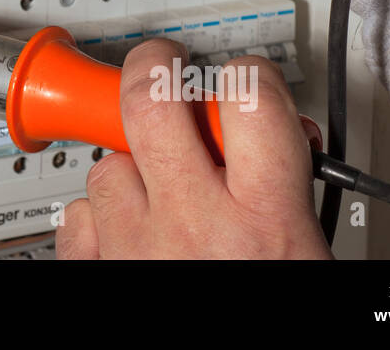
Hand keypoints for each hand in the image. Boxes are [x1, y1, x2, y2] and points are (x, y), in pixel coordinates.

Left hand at [57, 38, 331, 258]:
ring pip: (108, 164)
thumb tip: (288, 140)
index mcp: (267, 223)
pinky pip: (77, 216)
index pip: (250, 97)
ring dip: (129, 167)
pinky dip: (98, 217)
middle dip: (153, 67)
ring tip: (159, 191)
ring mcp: (135, 249)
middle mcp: (194, 228)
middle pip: (150, 100)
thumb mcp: (312, 252)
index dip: (248, 73)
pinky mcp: (94, 273)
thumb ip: (291, 189)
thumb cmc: (277, 329)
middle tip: (162, 66)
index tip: (242, 76)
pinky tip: (125, 228)